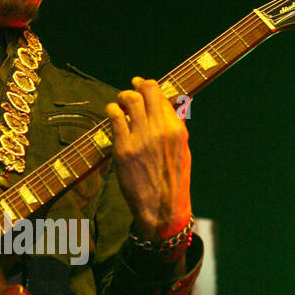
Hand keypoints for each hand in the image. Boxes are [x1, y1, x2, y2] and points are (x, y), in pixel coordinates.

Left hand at [105, 77, 191, 240]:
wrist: (162, 209)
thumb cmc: (173, 182)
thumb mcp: (183, 152)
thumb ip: (176, 129)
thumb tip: (169, 108)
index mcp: (177, 130)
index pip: (163, 97)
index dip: (150, 88)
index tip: (142, 85)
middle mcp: (161, 130)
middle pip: (148, 91)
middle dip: (138, 86)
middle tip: (131, 90)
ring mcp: (142, 138)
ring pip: (130, 99)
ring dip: (123, 97)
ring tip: (121, 103)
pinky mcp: (124, 148)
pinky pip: (114, 117)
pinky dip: (112, 110)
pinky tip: (112, 114)